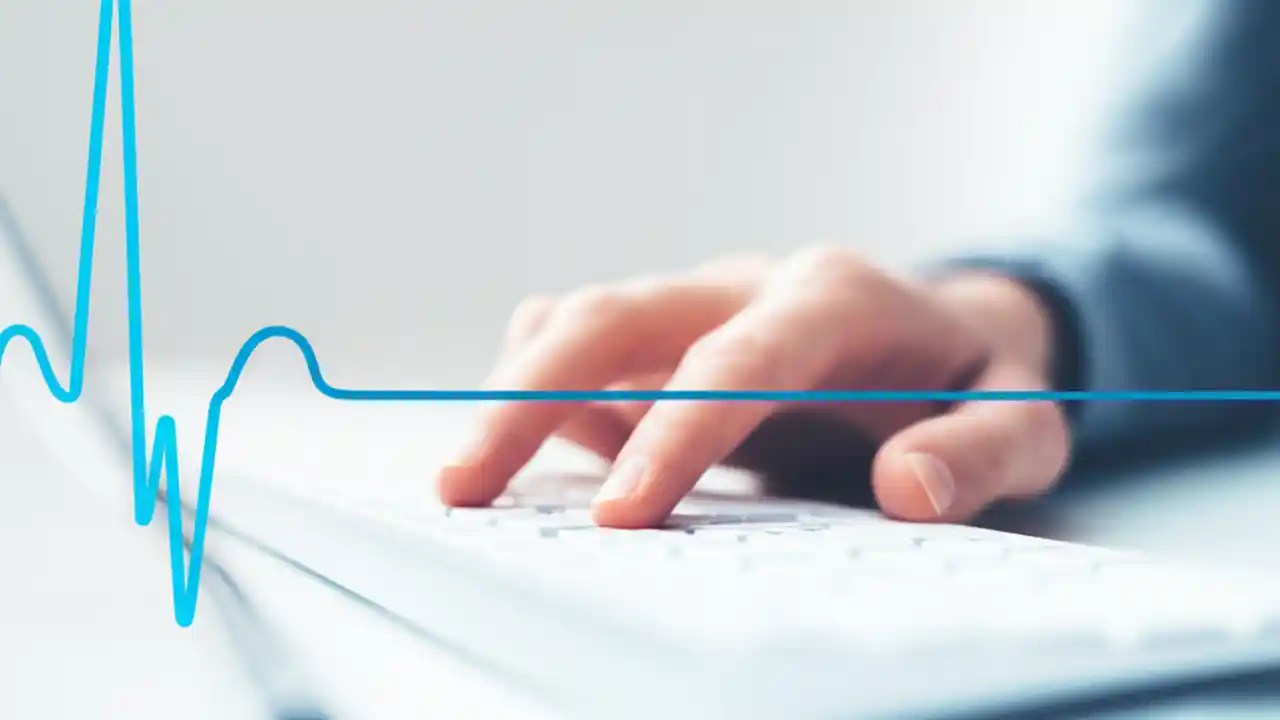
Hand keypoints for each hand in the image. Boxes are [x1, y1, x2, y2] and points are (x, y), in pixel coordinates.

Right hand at [435, 247, 1068, 526]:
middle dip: (527, 396)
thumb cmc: (973, 380)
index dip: (672, 435)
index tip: (619, 517)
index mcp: (833, 295)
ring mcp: (697, 298)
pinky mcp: (667, 325)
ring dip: (513, 392)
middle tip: (461, 487)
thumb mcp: (1024, 418)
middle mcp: (748, 282)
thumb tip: (907, 490)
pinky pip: (579, 339)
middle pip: (613, 315)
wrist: (947, 327)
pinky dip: (545, 391)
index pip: (733, 360)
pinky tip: (558, 456)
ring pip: (576, 318)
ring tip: (474, 481)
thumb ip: (981, 451)